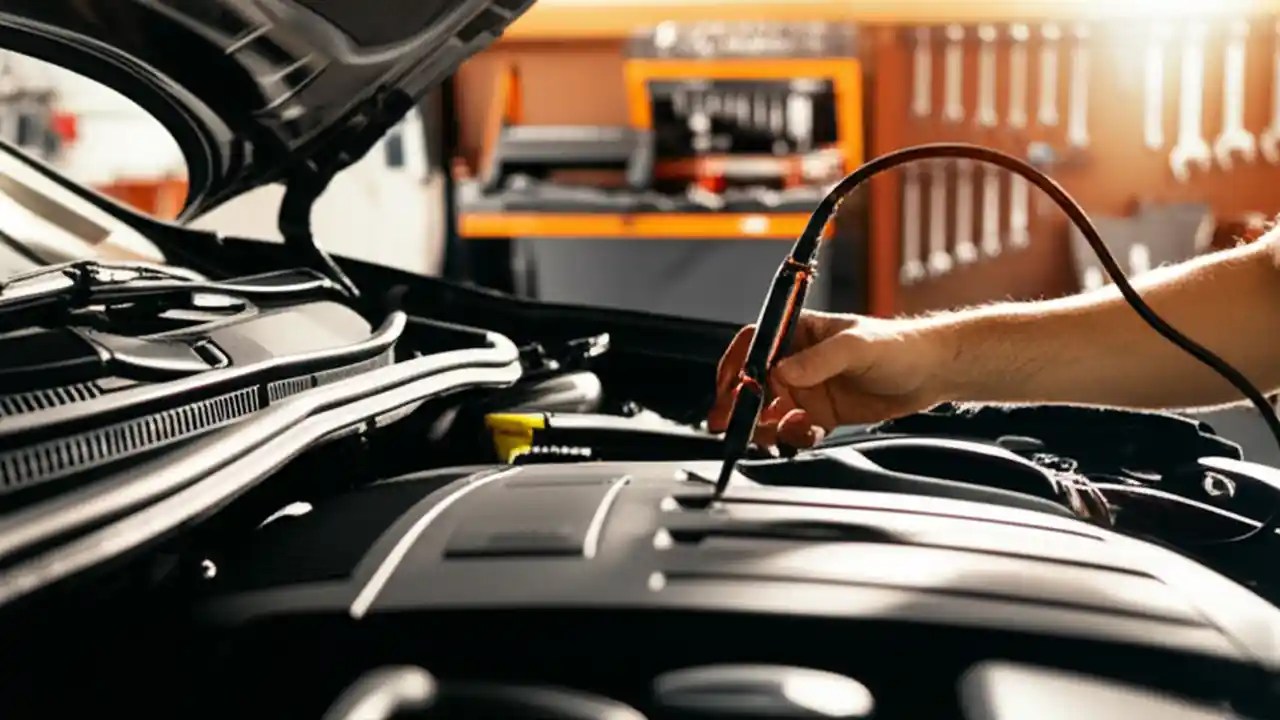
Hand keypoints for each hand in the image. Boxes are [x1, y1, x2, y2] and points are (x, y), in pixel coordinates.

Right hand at [707, 310, 954, 447]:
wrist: (931, 374)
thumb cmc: (899, 346)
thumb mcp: (857, 347)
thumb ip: (818, 361)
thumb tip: (781, 372)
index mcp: (801, 332)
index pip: (755, 342)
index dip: (736, 362)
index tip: (728, 385)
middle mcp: (799, 361)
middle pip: (755, 382)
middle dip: (741, 404)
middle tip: (730, 422)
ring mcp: (808, 390)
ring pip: (771, 411)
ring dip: (768, 425)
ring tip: (781, 431)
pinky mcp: (821, 415)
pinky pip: (795, 430)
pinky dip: (794, 437)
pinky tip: (810, 433)